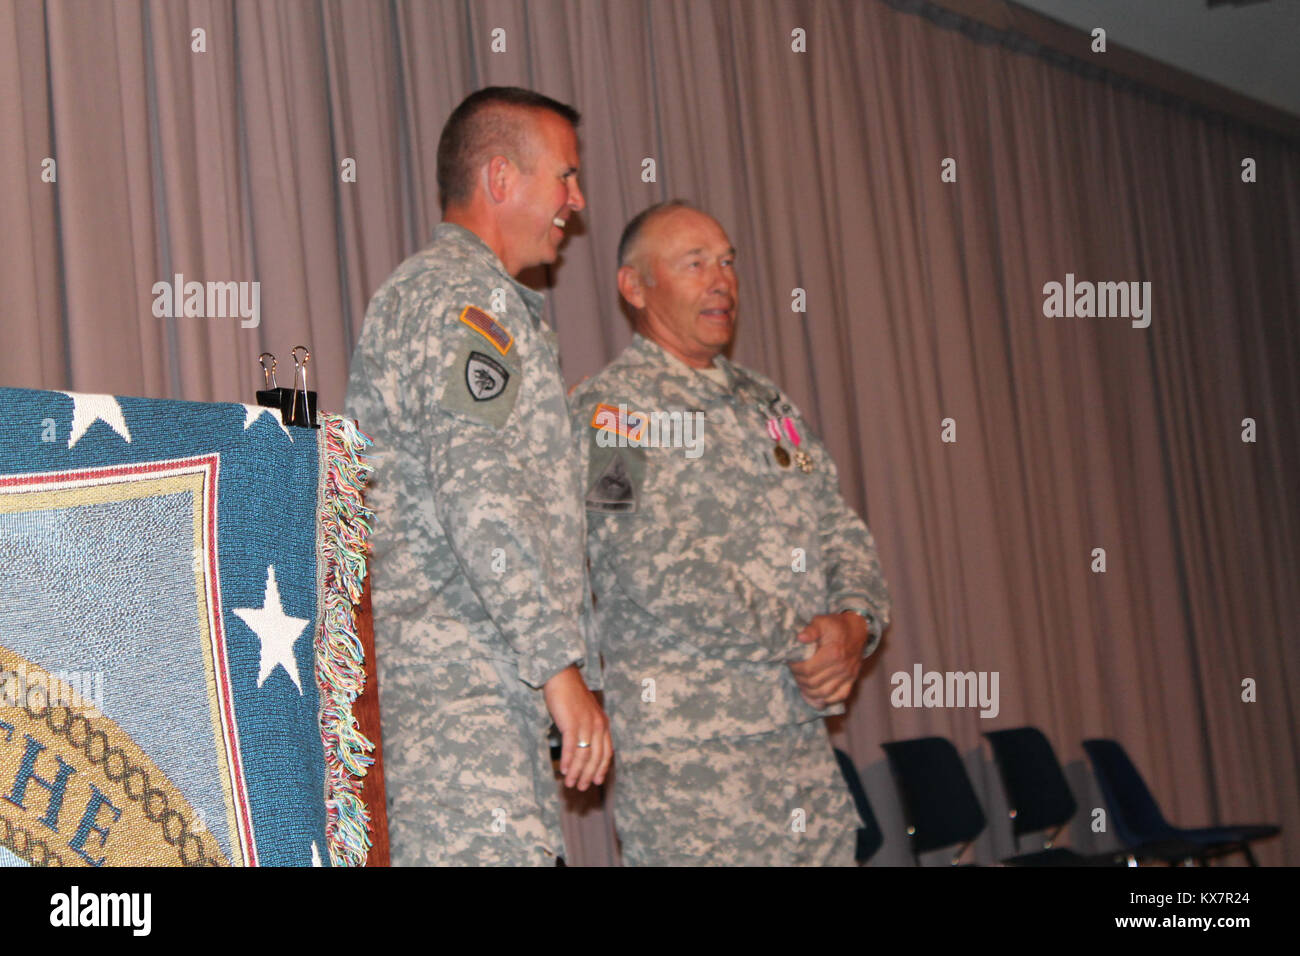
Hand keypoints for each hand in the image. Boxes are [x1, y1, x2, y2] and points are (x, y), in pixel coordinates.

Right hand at [542, 665, 612, 790]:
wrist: (562, 676)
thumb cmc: (571, 695)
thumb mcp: (585, 713)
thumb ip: (588, 729)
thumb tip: (584, 748)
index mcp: (603, 724)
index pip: (607, 753)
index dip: (602, 769)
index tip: (597, 782)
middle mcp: (598, 725)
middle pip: (596, 758)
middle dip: (588, 775)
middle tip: (580, 787)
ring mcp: (586, 724)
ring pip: (584, 756)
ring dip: (577, 772)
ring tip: (570, 783)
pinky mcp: (572, 723)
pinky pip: (572, 747)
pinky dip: (568, 761)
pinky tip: (564, 770)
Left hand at [787, 612, 868, 708]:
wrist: (857, 629)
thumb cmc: (836, 625)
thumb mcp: (821, 622)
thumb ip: (811, 630)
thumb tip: (800, 638)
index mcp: (833, 653)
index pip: (808, 670)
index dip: (795, 669)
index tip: (791, 663)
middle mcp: (841, 667)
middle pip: (813, 684)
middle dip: (800, 680)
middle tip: (795, 673)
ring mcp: (848, 675)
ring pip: (824, 693)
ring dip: (809, 692)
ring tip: (802, 683)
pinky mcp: (852, 680)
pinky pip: (839, 696)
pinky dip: (826, 700)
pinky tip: (815, 696)